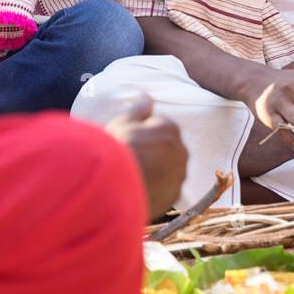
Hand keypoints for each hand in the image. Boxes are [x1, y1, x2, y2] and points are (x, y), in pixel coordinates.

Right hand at [105, 97, 187, 219]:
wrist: (112, 188)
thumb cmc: (115, 151)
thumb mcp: (122, 123)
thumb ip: (137, 110)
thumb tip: (146, 97)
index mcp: (170, 129)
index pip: (156, 126)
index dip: (137, 133)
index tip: (124, 141)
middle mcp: (181, 151)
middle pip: (164, 148)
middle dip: (150, 152)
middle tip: (127, 159)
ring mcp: (179, 175)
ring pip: (167, 169)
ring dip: (155, 171)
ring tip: (130, 177)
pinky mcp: (173, 196)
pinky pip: (165, 190)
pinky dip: (155, 189)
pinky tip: (136, 191)